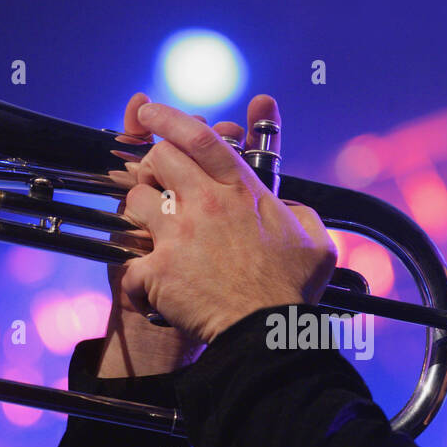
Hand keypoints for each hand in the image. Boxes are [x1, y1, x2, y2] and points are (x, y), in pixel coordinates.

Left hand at [96, 93, 285, 376]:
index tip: (149, 111)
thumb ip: (300, 213)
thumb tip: (289, 206)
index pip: (199, 136)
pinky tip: (150, 290)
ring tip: (152, 234)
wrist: (266, 334)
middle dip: (152, 166)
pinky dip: (136, 279)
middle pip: (158, 159)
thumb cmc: (291, 291)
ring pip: (134, 201)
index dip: (169, 118)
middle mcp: (205, 204)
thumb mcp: (316, 241)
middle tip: (157, 183)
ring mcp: (178, 236)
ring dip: (139, 216)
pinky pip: (129, 263)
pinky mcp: (158, 270)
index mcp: (241, 192)